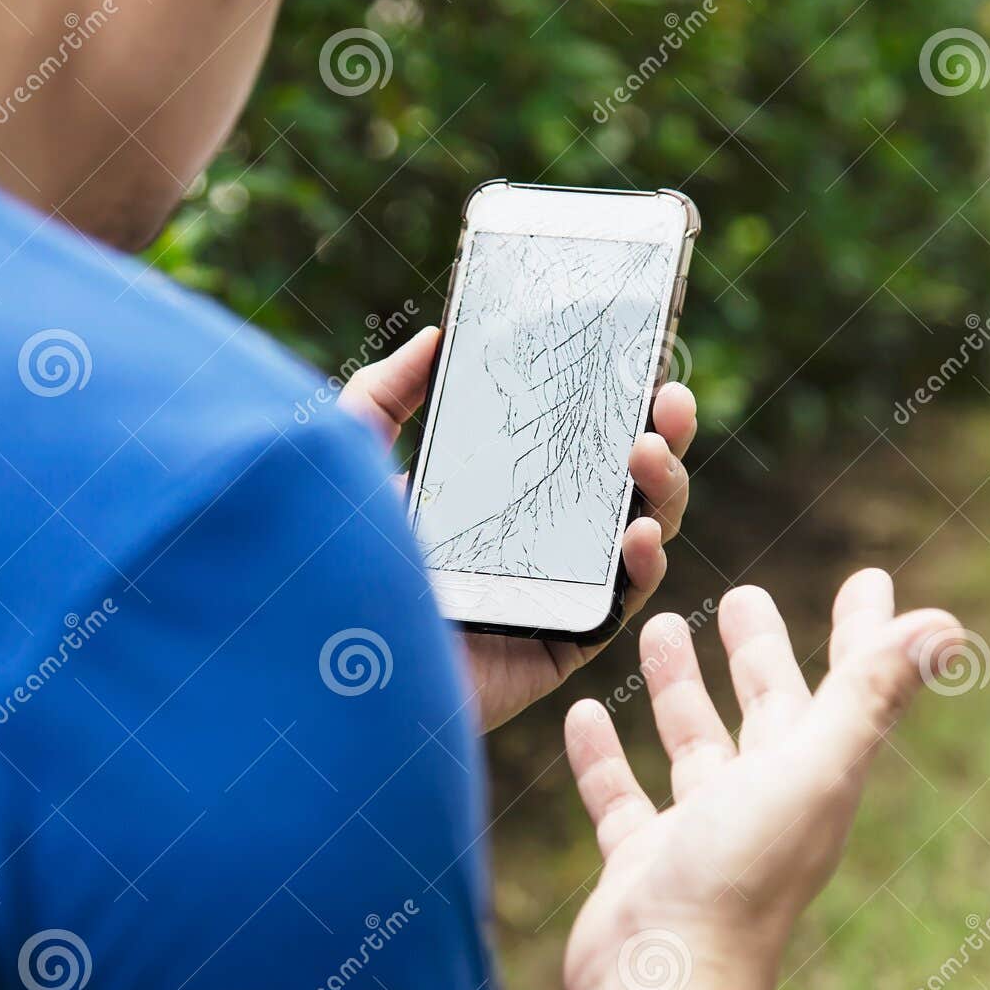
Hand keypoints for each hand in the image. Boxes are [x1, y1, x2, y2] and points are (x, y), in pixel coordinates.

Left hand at [337, 326, 697, 730]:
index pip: (578, 440)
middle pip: (624, 483)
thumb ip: (384, 393)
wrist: (321, 654)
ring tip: (650, 452)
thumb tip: (435, 336)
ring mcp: (557, 589)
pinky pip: (619, 606)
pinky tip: (638, 533)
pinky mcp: (559, 642)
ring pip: (639, 537)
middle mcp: (539, 538)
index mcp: (502, 490)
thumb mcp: (350, 457)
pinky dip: (642, 568)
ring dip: (663, 492)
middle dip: (662, 437)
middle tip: (668, 399)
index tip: (645, 357)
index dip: (621, 402)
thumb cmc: (330, 558)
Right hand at [560, 570, 962, 989]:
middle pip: (767, 712)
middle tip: (745, 596)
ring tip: (659, 628)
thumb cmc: (741, 877)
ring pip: (694, 746)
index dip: (863, 632)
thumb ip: (870, 695)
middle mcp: (764, 803)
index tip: (868, 579)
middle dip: (759, 653)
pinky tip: (587, 713)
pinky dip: (606, 755)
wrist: (662, 982)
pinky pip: (623, 796)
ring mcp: (701, 836)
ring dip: (680, 690)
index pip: (847, 687)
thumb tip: (947, 624)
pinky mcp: (643, 863)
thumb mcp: (813, 769)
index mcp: (814, 778)